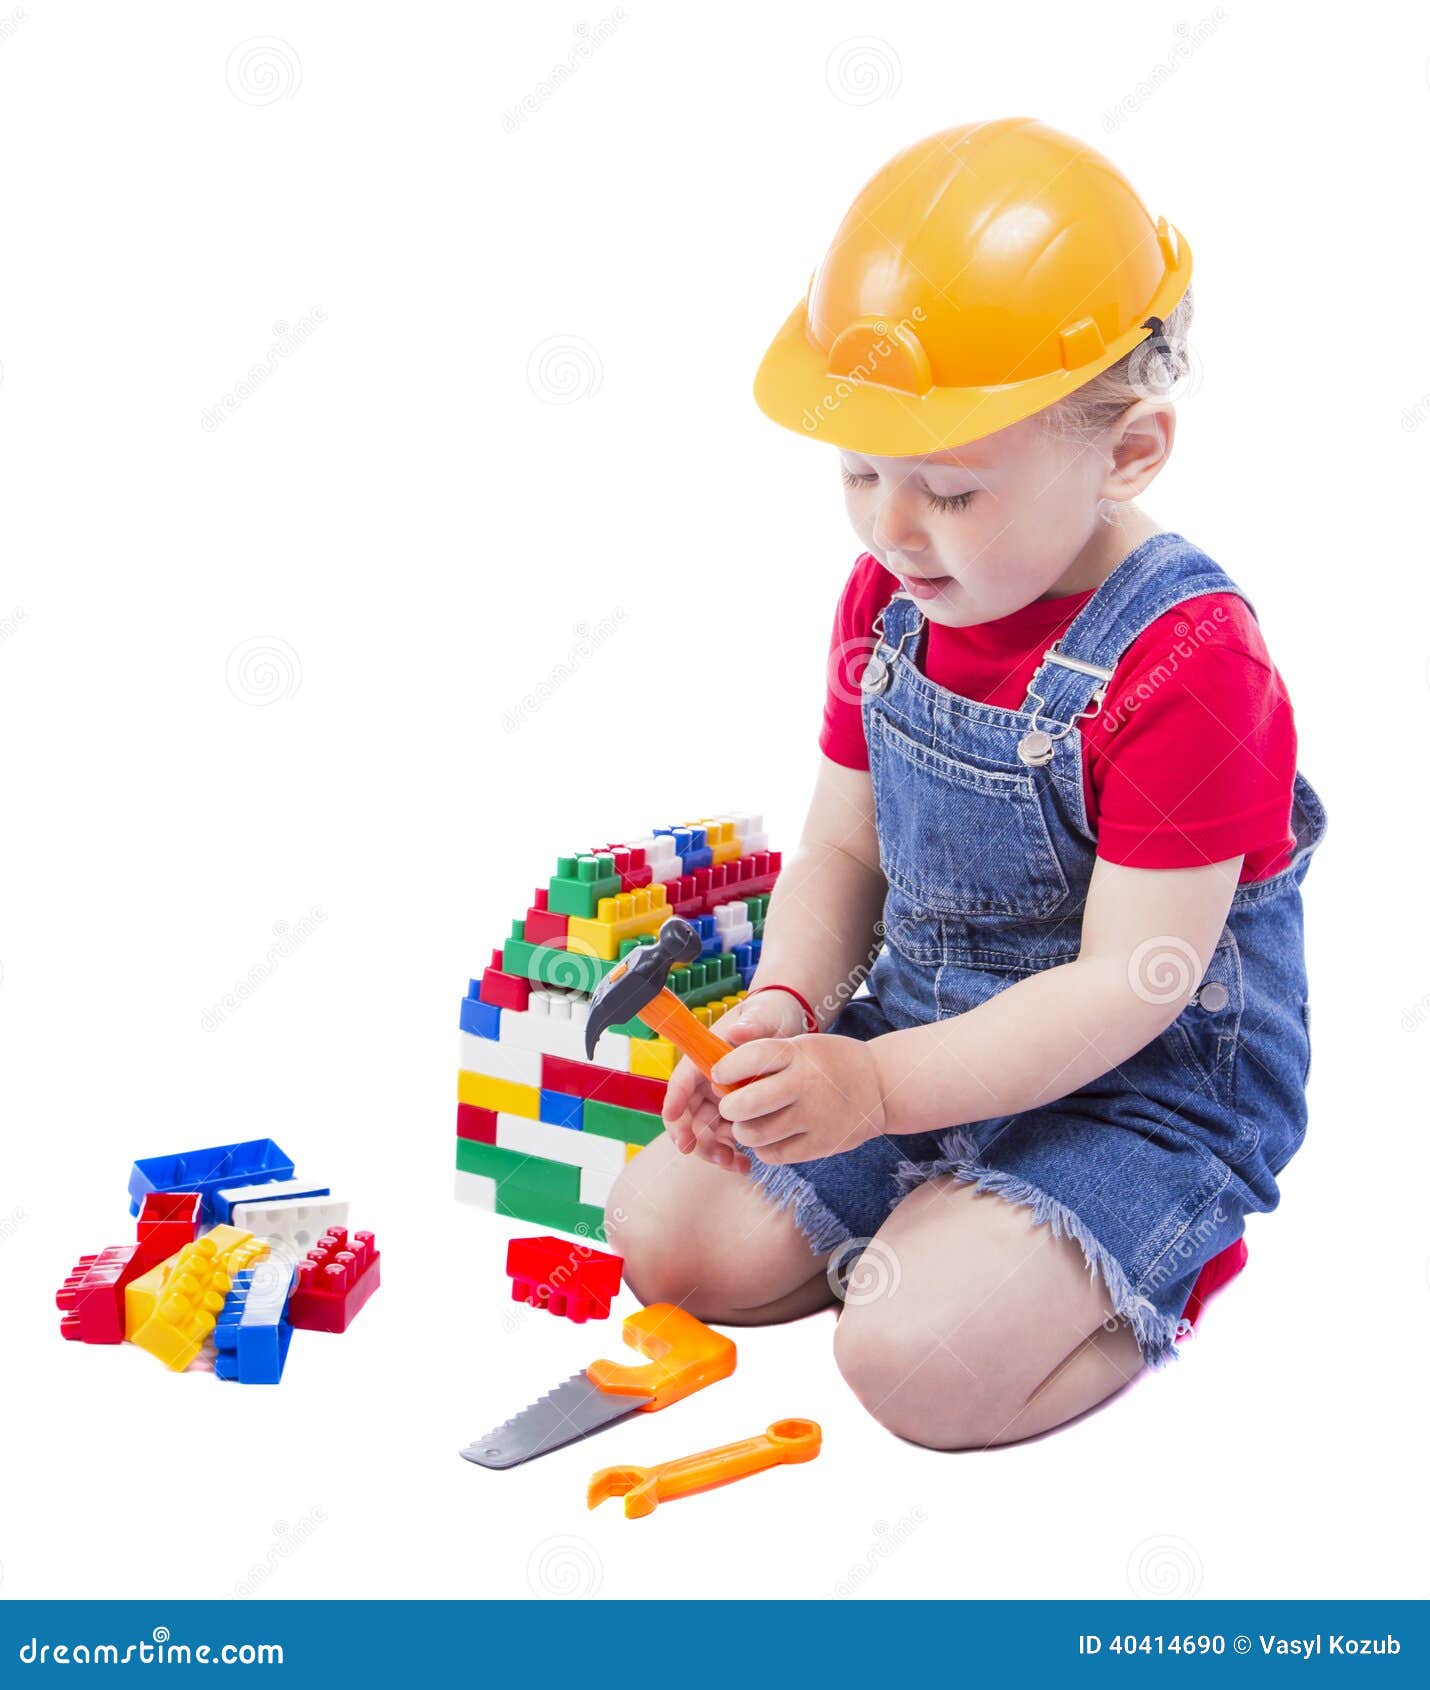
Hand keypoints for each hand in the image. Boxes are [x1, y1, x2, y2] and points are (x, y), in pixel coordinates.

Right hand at [663, 991, 810, 1172]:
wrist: (788, 1024)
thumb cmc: (769, 1015)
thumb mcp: (763, 1016)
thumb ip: (751, 1025)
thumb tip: (738, 1032)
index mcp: (705, 1056)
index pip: (682, 1079)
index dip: (674, 1099)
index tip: (673, 1118)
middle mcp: (707, 1080)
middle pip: (687, 1113)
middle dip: (693, 1137)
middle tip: (710, 1154)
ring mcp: (719, 1098)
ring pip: (705, 1131)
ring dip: (713, 1150)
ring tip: (734, 1163)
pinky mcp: (735, 1111)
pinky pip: (725, 1137)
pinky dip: (731, 1152)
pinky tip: (746, 1164)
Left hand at [711, 1032, 886, 1164]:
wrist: (881, 1086)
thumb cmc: (830, 1063)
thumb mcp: (803, 1044)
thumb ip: (766, 1056)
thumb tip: (719, 1073)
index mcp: (798, 1054)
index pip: (750, 1058)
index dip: (726, 1069)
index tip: (717, 1076)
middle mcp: (805, 1085)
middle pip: (746, 1104)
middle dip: (728, 1108)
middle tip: (729, 1107)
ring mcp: (814, 1118)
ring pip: (755, 1135)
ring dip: (743, 1132)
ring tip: (748, 1124)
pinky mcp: (821, 1144)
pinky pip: (774, 1155)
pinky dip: (763, 1149)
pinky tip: (770, 1137)